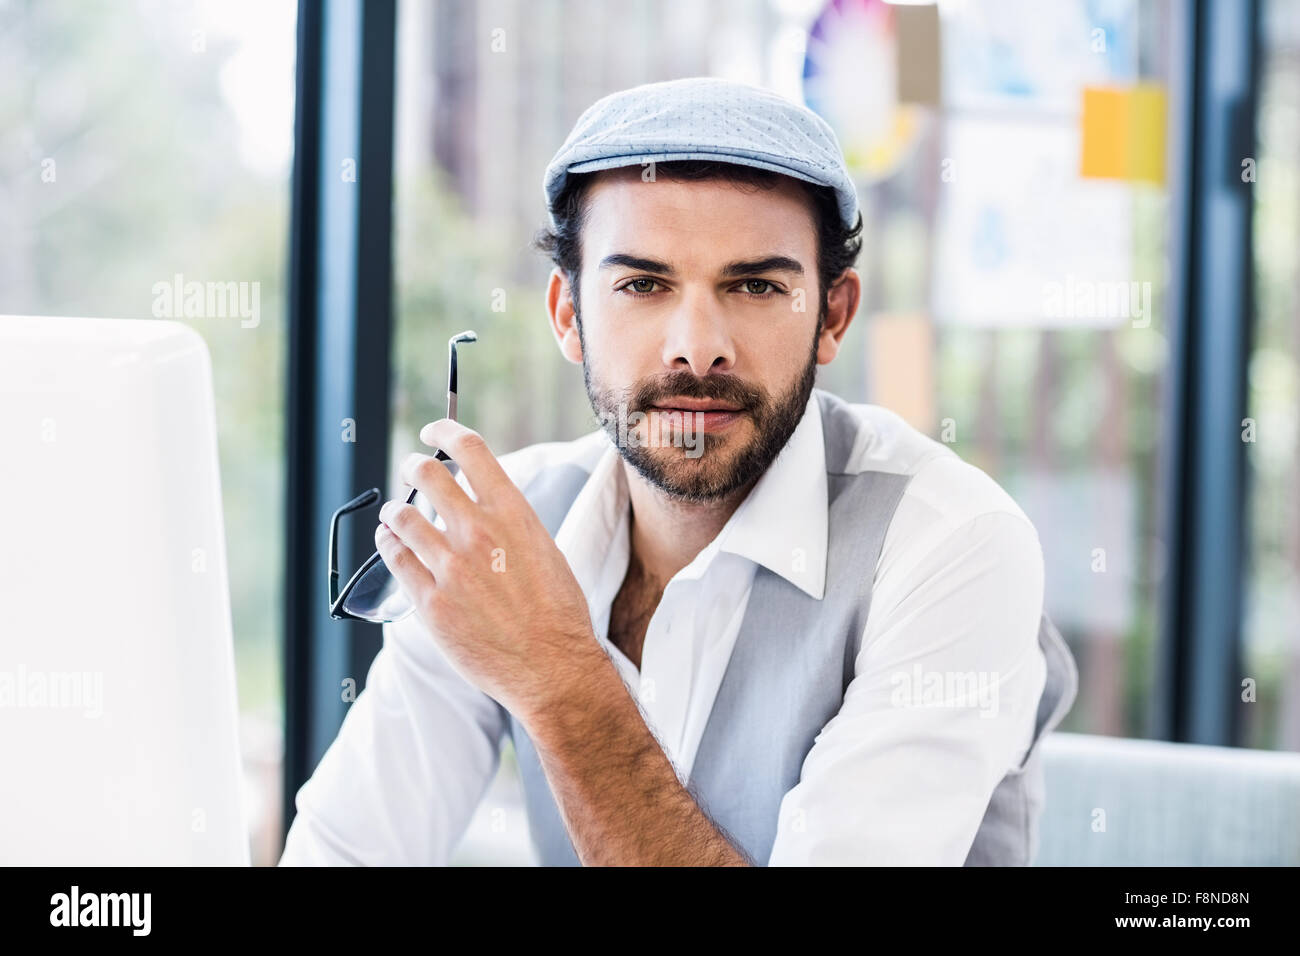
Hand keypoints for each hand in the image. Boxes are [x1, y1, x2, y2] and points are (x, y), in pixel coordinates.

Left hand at [373, 418, 604, 718]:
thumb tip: (482, 504)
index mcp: (513, 514)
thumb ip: (509, 523)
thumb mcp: (544, 549)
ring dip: (395, 509)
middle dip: (414, 466)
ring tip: (395, 514)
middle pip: (427, 474)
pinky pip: (394, 557)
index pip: (470, 449)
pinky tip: (390, 542)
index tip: (433, 433)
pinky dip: (388, 543)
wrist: (552, 667)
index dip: (444, 432)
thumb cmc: (556, 613)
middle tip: (411, 470)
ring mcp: (450, 567)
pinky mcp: (430, 601)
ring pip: (401, 515)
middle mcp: (479, 532)